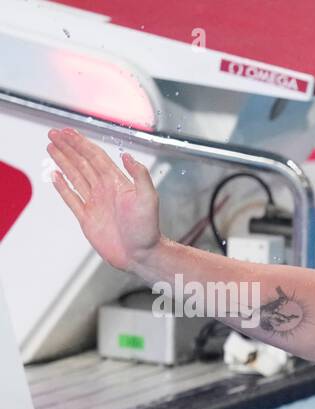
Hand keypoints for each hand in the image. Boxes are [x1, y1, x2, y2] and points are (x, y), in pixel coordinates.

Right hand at [46, 127, 161, 273]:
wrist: (141, 255)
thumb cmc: (147, 229)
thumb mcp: (148, 198)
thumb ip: (139, 175)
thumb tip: (127, 156)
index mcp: (117, 183)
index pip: (95, 157)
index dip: (81, 143)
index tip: (67, 132)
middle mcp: (104, 190)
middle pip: (82, 163)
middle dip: (67, 147)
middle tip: (53, 133)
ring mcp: (95, 203)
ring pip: (75, 176)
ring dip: (63, 161)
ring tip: (51, 147)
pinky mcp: (87, 218)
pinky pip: (71, 198)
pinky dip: (62, 186)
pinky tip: (55, 175)